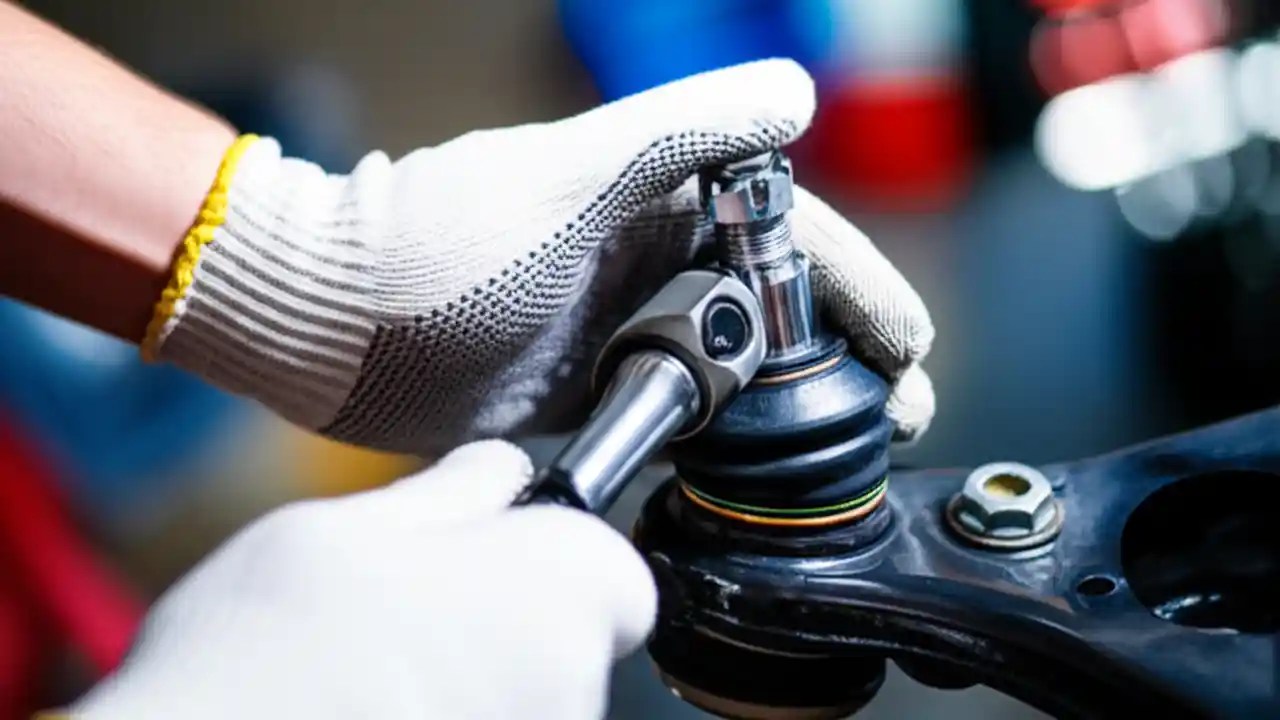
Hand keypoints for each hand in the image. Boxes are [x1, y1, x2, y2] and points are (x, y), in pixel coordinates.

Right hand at [65, 441, 653, 719]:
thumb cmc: (267, 655)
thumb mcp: (343, 530)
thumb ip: (449, 494)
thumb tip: (501, 468)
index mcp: (559, 591)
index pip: (617, 573)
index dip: (557, 556)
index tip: (492, 552)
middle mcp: (573, 686)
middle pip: (568, 640)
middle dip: (502, 616)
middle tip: (401, 608)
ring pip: (525, 698)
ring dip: (472, 679)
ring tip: (366, 675)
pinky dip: (449, 719)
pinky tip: (368, 713)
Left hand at [145, 59, 933, 455]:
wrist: (340, 328)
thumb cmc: (442, 243)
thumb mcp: (567, 178)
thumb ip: (680, 135)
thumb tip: (794, 94)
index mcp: (659, 197)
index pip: (788, 234)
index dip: (855, 284)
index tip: (905, 338)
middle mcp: (652, 259)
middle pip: (777, 302)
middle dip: (847, 352)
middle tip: (900, 406)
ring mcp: (624, 326)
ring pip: (738, 359)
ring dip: (799, 399)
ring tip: (853, 443)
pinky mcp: (592, 388)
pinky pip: (681, 409)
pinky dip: (727, 434)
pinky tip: (762, 466)